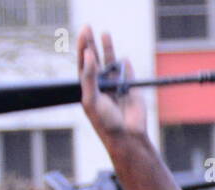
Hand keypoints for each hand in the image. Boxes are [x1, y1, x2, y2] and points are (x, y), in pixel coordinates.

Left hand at [77, 26, 146, 142]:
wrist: (127, 137)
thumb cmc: (105, 121)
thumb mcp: (91, 98)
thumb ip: (89, 76)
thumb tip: (90, 54)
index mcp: (89, 87)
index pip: (83, 63)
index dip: (83, 47)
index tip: (84, 33)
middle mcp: (102, 85)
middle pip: (95, 59)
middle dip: (92, 43)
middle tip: (88, 27)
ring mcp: (117, 86)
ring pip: (112, 63)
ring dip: (108, 49)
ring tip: (105, 34)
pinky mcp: (132, 89)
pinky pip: (129, 74)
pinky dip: (126, 66)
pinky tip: (123, 59)